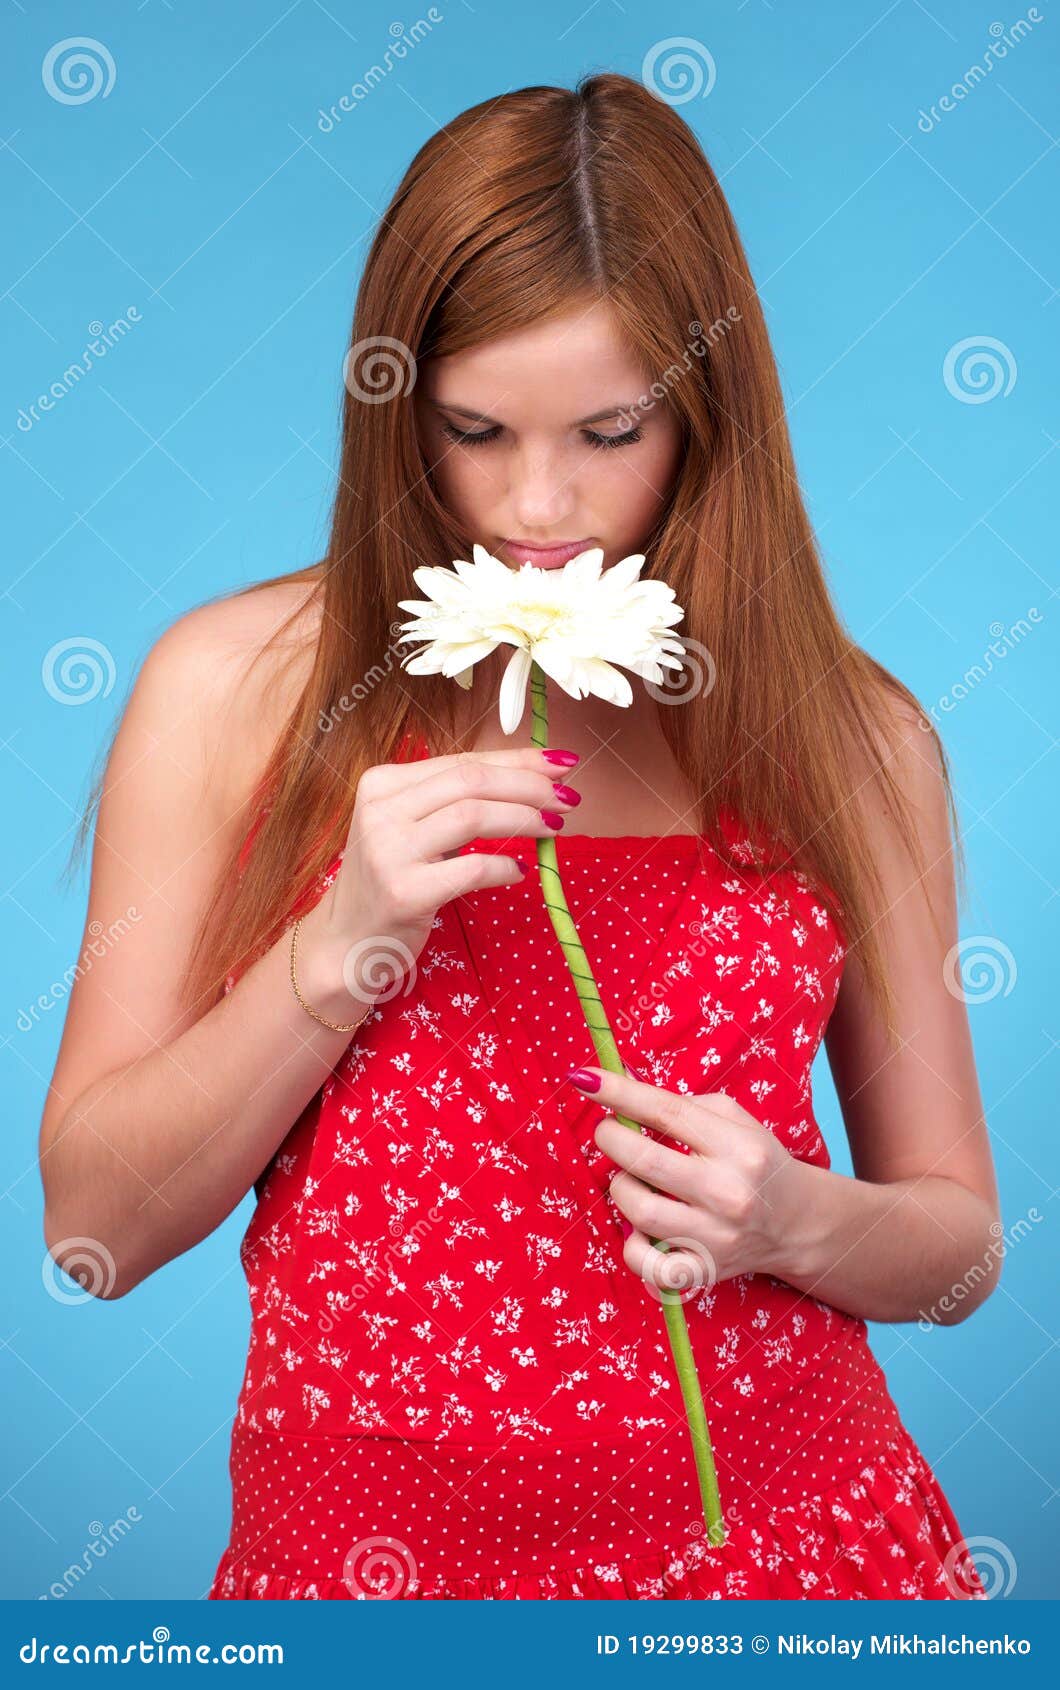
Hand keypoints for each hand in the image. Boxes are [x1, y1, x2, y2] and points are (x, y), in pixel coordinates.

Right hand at [297, 746, 580, 1023]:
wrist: (348, 940)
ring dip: (525, 819)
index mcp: (382, 783)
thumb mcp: (410, 828)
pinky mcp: (404, 892)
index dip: (517, 760)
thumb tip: (531, 777)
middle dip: (529, 786)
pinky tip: (521, 870)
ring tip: (555, 828)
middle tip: (567, 798)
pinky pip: (472, 869)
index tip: (559, 764)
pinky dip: (505, 866)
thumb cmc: (390, 879)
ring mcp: (389, 851)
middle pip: (471, 782)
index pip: (462, 762)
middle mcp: (380, 810)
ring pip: (473, 816)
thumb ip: (453, 800)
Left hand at [576, 1067, 813, 1292]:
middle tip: (608, 1131)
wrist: (795, 1223)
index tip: (585, 1079)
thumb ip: (682, 1105)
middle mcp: (729, 1192)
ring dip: (620, 1187)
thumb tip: (621, 1087)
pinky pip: (650, 1267)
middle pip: (645, 1161)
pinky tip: (638, 1229)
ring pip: (640, 1210)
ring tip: (629, 1178)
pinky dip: (632, 1247)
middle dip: (610, 1139)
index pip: (667, 1112)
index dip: (620, 1093)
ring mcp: (716, 1237)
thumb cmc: (756, 1162)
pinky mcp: (705, 1271)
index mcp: (738, 1146)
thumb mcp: (734, 1120)